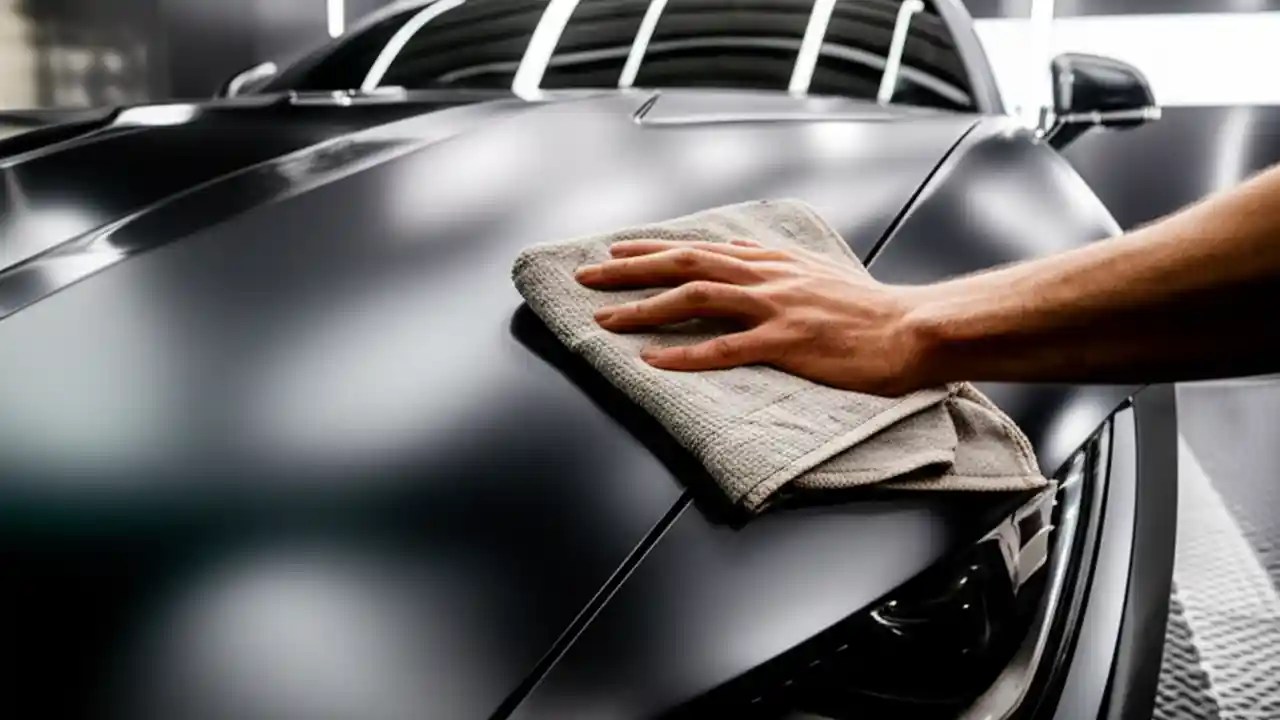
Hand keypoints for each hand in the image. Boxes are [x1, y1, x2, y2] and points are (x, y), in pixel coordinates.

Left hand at [574, 239, 934, 395]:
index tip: (615, 252)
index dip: (651, 248)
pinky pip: (725, 347)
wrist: (911, 328)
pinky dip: (684, 353)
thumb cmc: (867, 309)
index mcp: (772, 260)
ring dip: (644, 308)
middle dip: (629, 270)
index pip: (699, 246)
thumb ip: (774, 267)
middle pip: (685, 263)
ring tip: (606, 320)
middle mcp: (767, 276)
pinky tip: (653, 360)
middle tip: (587, 278)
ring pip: (696, 297)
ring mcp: (776, 308)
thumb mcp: (815, 273)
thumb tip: (739, 261)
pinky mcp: (787, 342)